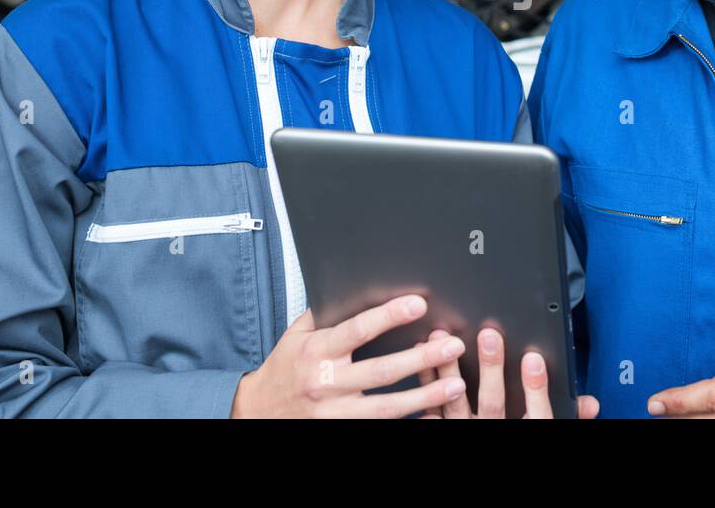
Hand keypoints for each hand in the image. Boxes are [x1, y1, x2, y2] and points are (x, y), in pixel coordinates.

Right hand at [230, 294, 467, 416]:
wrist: (257, 412)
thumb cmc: (283, 368)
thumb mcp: (296, 334)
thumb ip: (326, 313)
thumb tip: (354, 284)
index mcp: (317, 350)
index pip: (359, 330)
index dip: (390, 316)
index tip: (418, 304)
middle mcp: (326, 382)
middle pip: (382, 371)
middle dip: (422, 358)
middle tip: (453, 345)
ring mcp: (334, 412)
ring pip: (387, 407)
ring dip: (426, 395)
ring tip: (457, 383)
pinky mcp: (339, 429)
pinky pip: (379, 425)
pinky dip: (409, 418)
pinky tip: (434, 411)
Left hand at [418, 327, 598, 418]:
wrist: (496, 497)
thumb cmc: (525, 436)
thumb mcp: (549, 430)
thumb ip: (568, 416)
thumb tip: (590, 403)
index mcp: (525, 432)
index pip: (537, 413)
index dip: (535, 387)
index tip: (533, 358)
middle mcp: (494, 434)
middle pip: (493, 403)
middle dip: (491, 369)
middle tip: (488, 337)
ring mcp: (466, 435)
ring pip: (456, 406)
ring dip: (449, 372)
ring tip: (444, 341)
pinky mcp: (446, 433)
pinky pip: (432, 417)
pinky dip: (426, 392)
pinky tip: (422, 367)